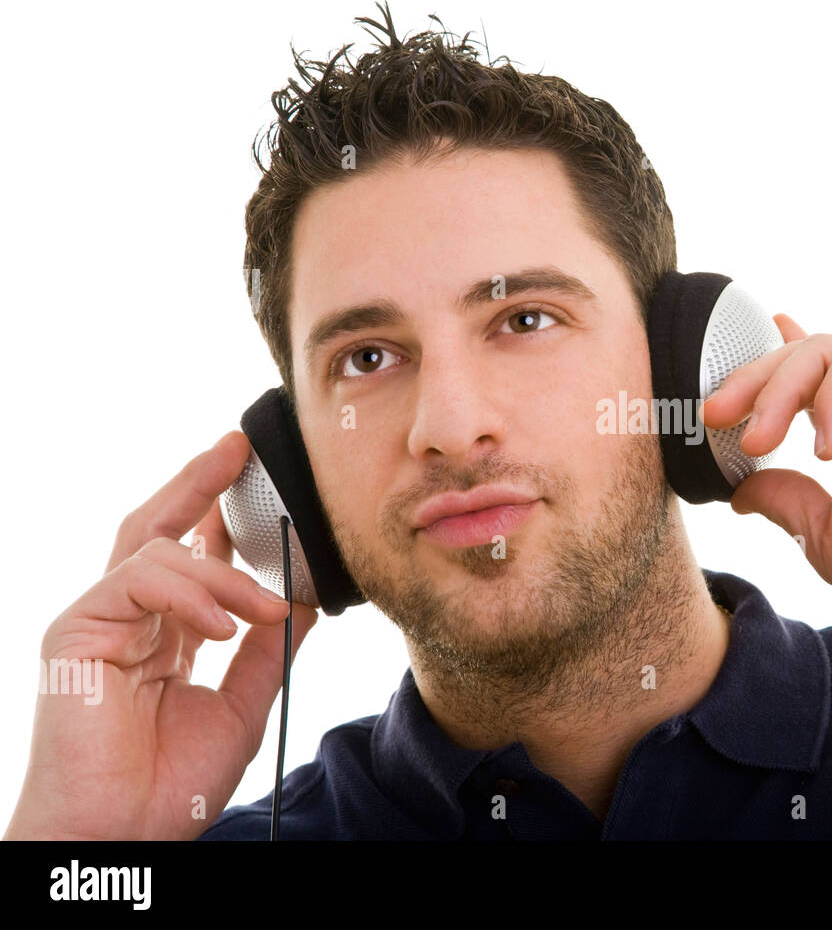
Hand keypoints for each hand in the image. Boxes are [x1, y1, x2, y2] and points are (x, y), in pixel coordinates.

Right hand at [4, 431, 317, 839]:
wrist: (127, 833)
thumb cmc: (173, 782)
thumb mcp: (245, 704)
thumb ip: (270, 650)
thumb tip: (303, 601)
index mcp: (165, 634)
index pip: (190, 555)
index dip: (216, 512)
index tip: (252, 476)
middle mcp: (129, 618)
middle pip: (158, 527)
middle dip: (198, 483)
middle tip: (237, 448)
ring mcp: (100, 620)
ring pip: (157, 549)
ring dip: (223, 571)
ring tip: (265, 606)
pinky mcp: (77, 630)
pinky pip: (138, 579)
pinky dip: (190, 592)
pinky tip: (223, 623)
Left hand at [699, 316, 831, 635]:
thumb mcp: (823, 534)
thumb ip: (784, 499)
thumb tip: (738, 488)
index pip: (807, 385)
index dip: (763, 372)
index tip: (721, 381)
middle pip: (802, 363)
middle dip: (750, 384)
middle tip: (713, 415)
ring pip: (823, 353)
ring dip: (778, 391)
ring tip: (759, 441)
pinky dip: (830, 397)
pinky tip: (827, 447)